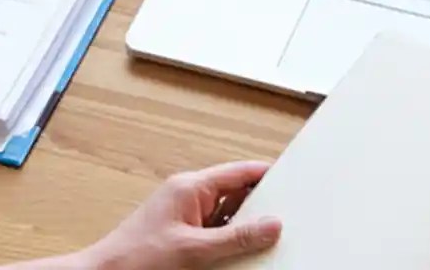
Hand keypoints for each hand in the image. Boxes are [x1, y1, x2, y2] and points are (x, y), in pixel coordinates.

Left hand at [80, 161, 281, 269]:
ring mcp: (185, 213)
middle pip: (236, 192)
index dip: (267, 175)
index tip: (293, 181)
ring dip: (242, 226)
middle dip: (258, 206)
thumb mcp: (195, 250)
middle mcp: (189, 194)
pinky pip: (214, 229)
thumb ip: (236, 237)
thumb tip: (271, 225)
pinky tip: (240, 252)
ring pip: (227, 214)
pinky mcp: (181, 231)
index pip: (240, 172)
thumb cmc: (137, 257)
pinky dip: (228, 239)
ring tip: (262, 239)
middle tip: (283, 219)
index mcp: (191, 187)